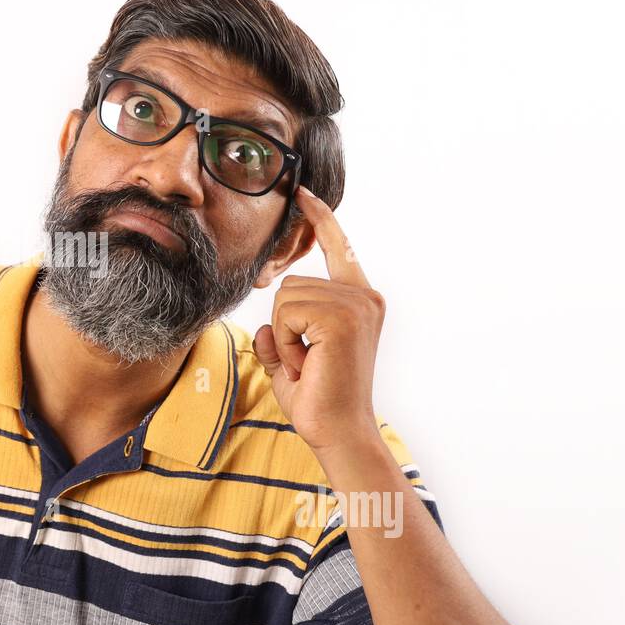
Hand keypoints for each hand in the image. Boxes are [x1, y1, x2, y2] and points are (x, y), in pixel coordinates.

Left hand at [252, 185, 386, 456]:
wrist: (339, 432)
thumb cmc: (318, 402)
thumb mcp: (292, 362)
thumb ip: (278, 338)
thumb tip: (260, 327)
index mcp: (360, 301)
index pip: (338, 247)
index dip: (320, 219)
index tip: (304, 192)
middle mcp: (364, 297)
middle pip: (292, 281)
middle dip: (284, 324)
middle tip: (308, 360)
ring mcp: (356, 305)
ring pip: (285, 296)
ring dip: (285, 335)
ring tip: (310, 363)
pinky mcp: (342, 316)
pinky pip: (285, 313)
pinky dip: (285, 341)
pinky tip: (308, 363)